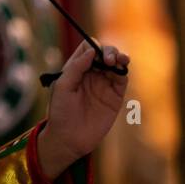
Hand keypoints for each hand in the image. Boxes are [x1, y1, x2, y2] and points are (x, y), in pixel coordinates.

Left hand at [38, 42, 129, 179]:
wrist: (69, 137)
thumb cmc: (60, 112)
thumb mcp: (62, 87)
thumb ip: (75, 68)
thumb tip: (92, 51)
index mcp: (75, 69)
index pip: (87, 49)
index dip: (93, 46)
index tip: (94, 52)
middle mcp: (90, 74)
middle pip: (103, 53)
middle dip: (108, 51)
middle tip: (108, 59)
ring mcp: (103, 85)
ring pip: (115, 64)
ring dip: (118, 58)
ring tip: (117, 61)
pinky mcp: (114, 97)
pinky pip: (121, 79)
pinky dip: (123, 72)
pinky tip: (121, 69)